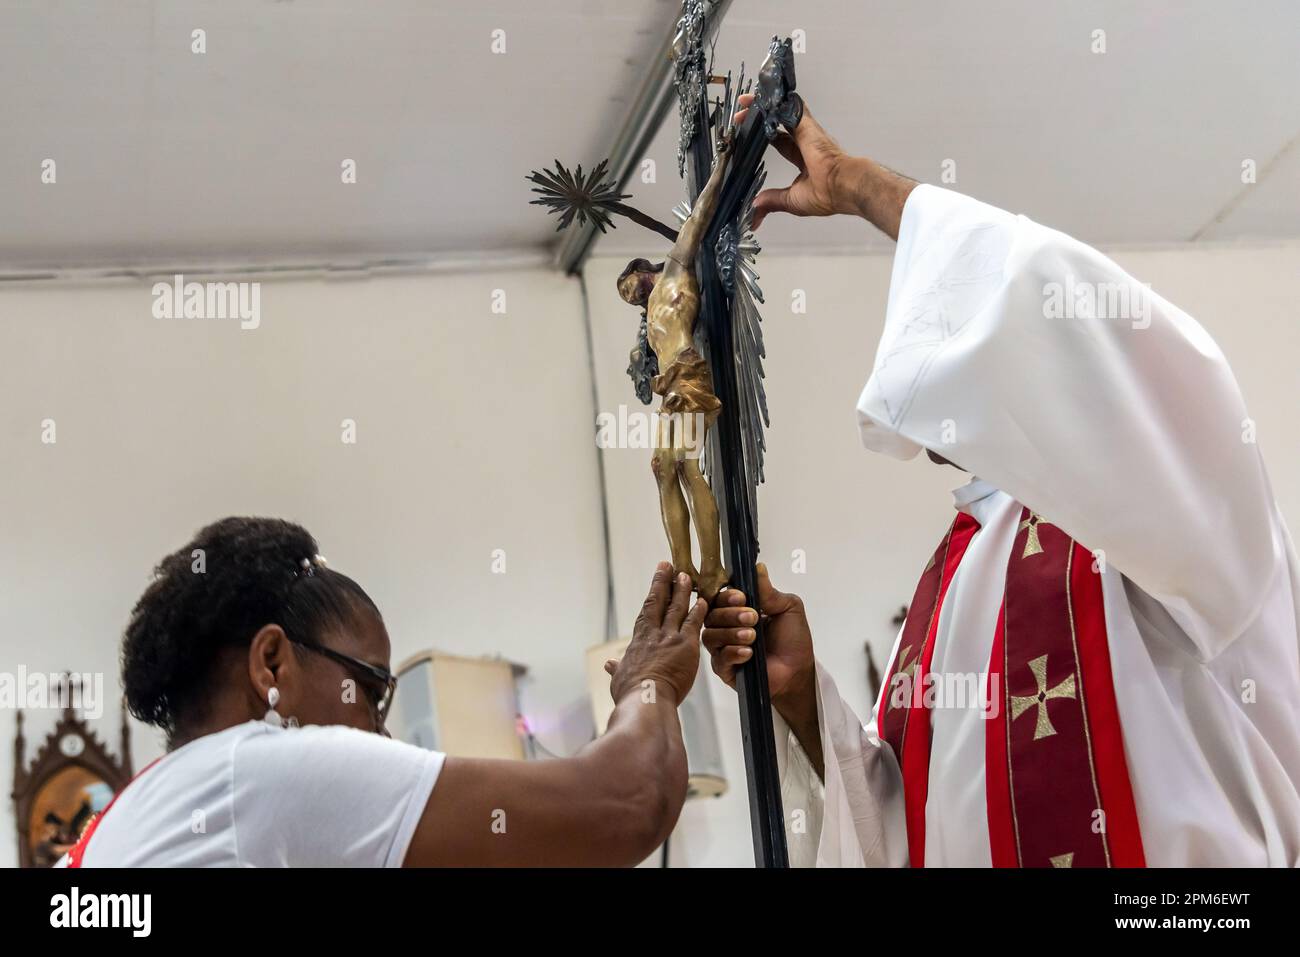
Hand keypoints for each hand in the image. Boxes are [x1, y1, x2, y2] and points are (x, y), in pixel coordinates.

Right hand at [606, 563, 705, 704]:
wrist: (645, 701)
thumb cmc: (631, 694)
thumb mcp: (620, 678)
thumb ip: (617, 668)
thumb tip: (609, 665)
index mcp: (638, 642)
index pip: (646, 612)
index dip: (652, 594)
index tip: (656, 581)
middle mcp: (652, 634)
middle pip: (659, 602)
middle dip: (664, 582)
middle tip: (670, 566)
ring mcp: (669, 638)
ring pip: (677, 608)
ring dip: (683, 591)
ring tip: (688, 576)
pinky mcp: (685, 646)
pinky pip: (693, 624)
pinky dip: (698, 611)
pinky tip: (704, 601)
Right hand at [702, 562, 814, 712]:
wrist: (798, 672)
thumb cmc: (793, 642)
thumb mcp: (788, 609)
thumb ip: (770, 591)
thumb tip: (758, 568)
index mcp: (739, 610)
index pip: (720, 597)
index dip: (726, 596)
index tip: (742, 597)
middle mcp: (727, 627)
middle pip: (711, 615)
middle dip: (731, 614)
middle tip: (752, 618)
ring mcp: (724, 648)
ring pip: (710, 636)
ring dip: (731, 633)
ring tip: (752, 636)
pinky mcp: (725, 669)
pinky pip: (718, 659)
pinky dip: (732, 653)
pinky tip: (748, 653)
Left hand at [731, 93, 848, 229]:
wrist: (843, 186)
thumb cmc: (828, 195)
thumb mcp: (791, 201)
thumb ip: (772, 201)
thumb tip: (755, 210)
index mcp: (805, 159)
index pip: (781, 141)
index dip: (765, 136)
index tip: (750, 134)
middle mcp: (807, 142)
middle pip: (779, 123)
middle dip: (760, 117)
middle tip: (742, 115)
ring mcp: (808, 132)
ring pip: (782, 110)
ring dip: (764, 105)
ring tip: (745, 101)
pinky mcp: (807, 125)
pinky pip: (790, 106)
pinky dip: (776, 100)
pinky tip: (760, 95)